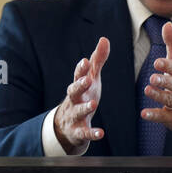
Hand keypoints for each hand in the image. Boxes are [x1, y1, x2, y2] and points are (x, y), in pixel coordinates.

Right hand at [54, 37, 108, 154]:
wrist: (67, 126)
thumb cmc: (83, 96)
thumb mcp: (91, 78)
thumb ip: (97, 61)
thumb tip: (104, 39)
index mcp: (78, 86)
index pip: (78, 75)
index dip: (81, 68)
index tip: (85, 61)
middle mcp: (74, 100)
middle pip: (73, 91)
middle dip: (79, 85)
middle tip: (87, 80)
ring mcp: (74, 116)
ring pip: (78, 111)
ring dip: (85, 108)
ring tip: (93, 104)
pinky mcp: (78, 131)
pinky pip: (84, 133)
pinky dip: (92, 133)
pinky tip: (101, 133)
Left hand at [141, 21, 171, 142]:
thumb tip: (167, 24)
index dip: (168, 66)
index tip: (157, 62)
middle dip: (165, 81)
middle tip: (153, 77)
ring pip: (170, 100)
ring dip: (159, 96)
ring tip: (147, 90)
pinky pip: (164, 117)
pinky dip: (154, 115)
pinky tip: (144, 113)